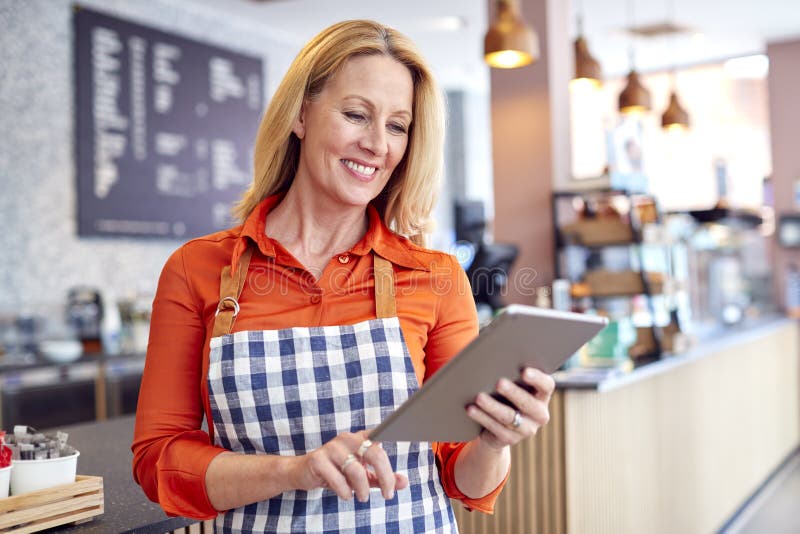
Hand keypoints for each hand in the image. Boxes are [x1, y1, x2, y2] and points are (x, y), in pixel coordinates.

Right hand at [292, 430, 407, 501]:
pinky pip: (338, 479)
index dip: (396, 430)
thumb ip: (381, 478)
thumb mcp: (362, 475)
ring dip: (363, 489)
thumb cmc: (336, 472)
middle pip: (374, 453)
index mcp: (360, 438)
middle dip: (385, 477)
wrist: (302, 472)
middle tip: (389, 495)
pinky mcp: (318, 459)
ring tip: (363, 497)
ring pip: (356, 470)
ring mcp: (332, 447)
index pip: (381, 434)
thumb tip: (404, 482)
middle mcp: (348, 439)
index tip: (413, 431)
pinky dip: (346, 492)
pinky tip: (347, 495)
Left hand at [466, 367, 554, 449]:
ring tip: (478, 396)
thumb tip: (493, 356)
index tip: (524, 371)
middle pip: (528, 403)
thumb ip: (509, 373)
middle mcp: (539, 414)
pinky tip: (471, 409)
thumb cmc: (503, 394)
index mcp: (542, 395)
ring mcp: (527, 429)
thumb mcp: (510, 383)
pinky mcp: (510, 439)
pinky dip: (482, 417)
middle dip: (513, 392)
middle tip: (499, 383)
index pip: (546, 385)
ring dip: (492, 406)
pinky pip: (496, 428)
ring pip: (509, 416)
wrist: (496, 425)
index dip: (537, 378)